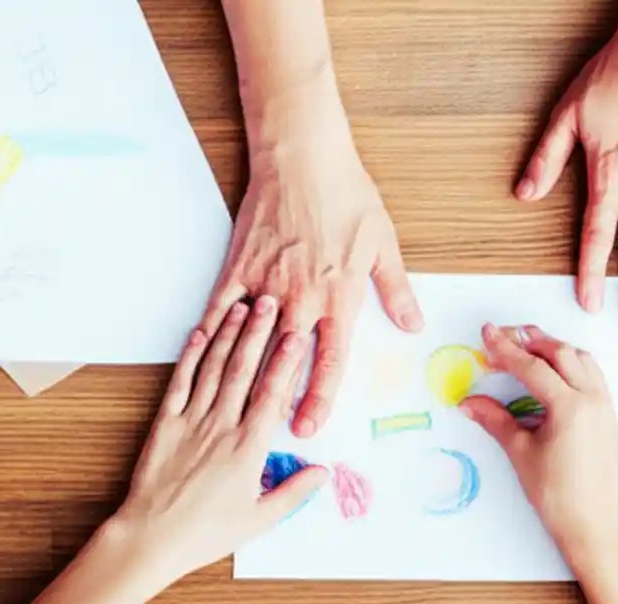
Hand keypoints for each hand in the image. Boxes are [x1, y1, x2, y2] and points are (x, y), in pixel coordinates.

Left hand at [111, 295, 327, 585]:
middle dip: (258, 333)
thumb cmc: (206, 533)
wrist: (151, 538)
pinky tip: (200, 334)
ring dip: (229, 336)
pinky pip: (180, 383)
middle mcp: (221, 427)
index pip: (272, 395)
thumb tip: (324, 471)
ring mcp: (191, 422)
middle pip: (244, 371)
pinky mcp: (165, 424)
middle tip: (270, 301)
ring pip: (214, 369)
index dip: (285, 362)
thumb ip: (294, 491)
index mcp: (248, 449)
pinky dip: (190, 357)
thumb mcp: (259, 519)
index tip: (296, 336)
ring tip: (242, 307)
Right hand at [204, 119, 422, 439]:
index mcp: (339, 298)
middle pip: (287, 363)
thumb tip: (413, 324)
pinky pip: (222, 308)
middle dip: (277, 401)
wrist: (303, 157)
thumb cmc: (347, 196)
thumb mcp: (383, 244)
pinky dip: (213, 334)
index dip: (319, 399)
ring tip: (234, 409)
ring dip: (244, 377)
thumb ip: (395, 290)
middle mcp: (301, 299)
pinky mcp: (239, 267)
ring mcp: (266, 285)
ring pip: (251, 342)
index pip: (330, 362)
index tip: (308, 426)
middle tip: (269, 431)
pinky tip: (205, 358)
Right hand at [460, 324, 617, 571]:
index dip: (506, 349)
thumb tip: (469, 402)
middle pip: (560, 353)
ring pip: (582, 359)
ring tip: (527, 348)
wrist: (594, 525)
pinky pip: (593, 375)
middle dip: (530, 341)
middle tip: (503, 337)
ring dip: (554, 348)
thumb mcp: (521, 454)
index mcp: (570, 408)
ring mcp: (605, 406)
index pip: (532, 367)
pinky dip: (572, 363)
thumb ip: (496, 420)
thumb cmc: (558, 495)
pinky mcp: (609, 416)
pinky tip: (554, 371)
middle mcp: (593, 400)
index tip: (487, 334)